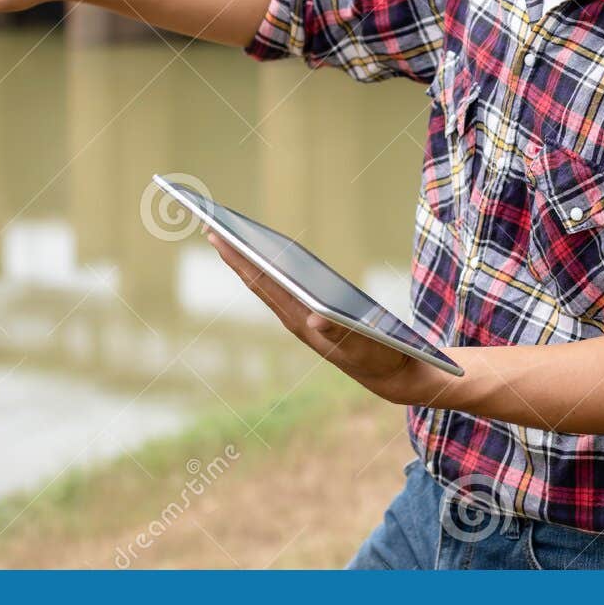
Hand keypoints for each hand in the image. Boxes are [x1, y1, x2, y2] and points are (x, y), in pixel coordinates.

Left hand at [203, 229, 442, 406]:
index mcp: (302, 322)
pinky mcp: (312, 320)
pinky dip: (265, 271)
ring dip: (245, 262)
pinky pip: (280, 290)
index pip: (264, 284)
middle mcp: (295, 320)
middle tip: (209, 226)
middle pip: (258, 281)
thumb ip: (343, 332)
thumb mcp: (367, 346)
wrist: (394, 377)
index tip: (218, 236)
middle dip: (234, 255)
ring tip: (226, 239)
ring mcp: (302, 320)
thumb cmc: (383, 357)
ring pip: (266, 286)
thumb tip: (315, 319)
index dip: (240, 259)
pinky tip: (262, 261)